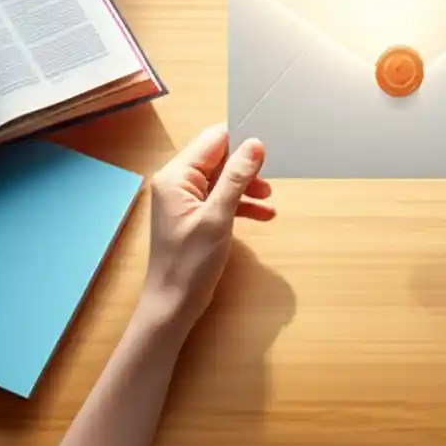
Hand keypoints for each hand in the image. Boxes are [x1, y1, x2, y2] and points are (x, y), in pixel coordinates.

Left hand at [140, 124, 274, 332]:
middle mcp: (177, 182)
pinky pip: (221, 198)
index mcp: (176, 176)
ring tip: (268, 198)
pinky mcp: (194, 215)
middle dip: (246, 166)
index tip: (268, 148)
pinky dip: (241, 203)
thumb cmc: (190, 264)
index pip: (212, 141)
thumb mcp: (218, 217)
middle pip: (218, 158)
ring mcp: (184, 199)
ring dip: (246, 186)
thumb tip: (255, 144)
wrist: (173, 304)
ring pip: (222, 179)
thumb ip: (236, 178)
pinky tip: (264, 214)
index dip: (240, 141)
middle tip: (271, 176)